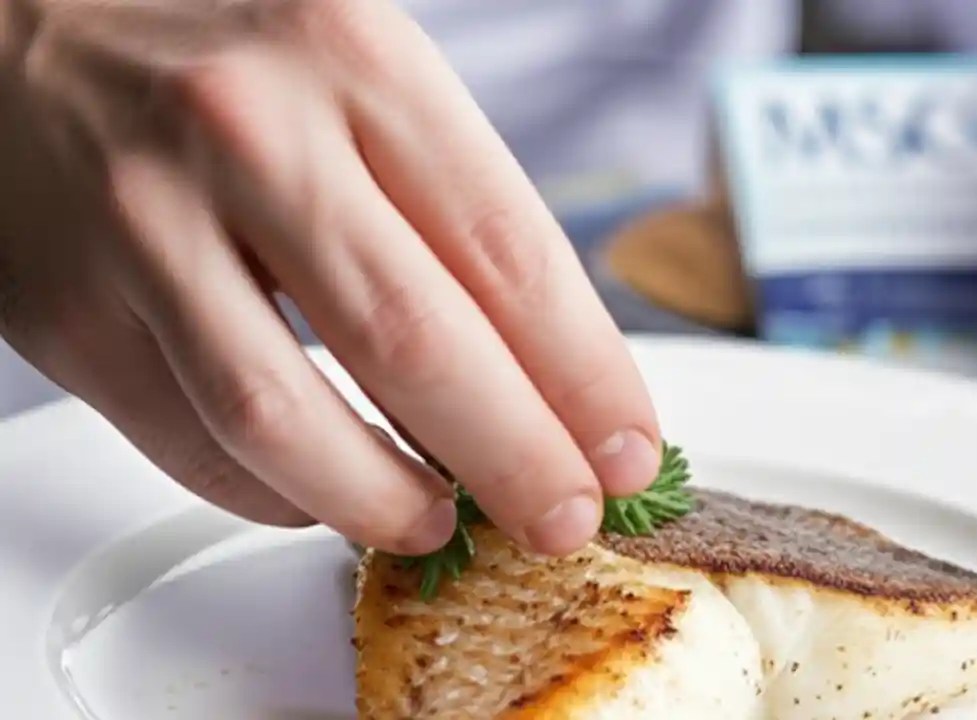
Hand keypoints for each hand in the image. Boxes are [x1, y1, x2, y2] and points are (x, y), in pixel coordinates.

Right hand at [0, 0, 660, 555]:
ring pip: (288, 420)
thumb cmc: (217, 43)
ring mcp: (144, 224)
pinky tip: (326, 492)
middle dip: (516, 460)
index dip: (584, 376)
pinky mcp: (67, 308)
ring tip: (442, 521)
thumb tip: (545, 367)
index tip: (625, 449)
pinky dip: (278, 493)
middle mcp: (247, 134)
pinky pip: (193, 443)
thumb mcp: (357, 65)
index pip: (509, 252)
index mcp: (354, 59)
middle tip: (564, 518)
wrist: (16, 13)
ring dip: (387, 500)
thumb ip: (446, 201)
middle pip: (417, 346)